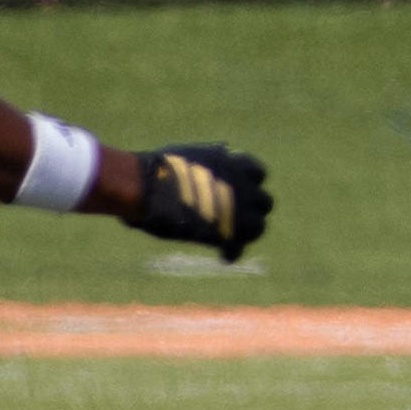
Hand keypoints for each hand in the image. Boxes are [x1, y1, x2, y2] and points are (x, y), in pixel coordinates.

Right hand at [131, 144, 271, 262]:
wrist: (147, 186)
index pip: (258, 173)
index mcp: (234, 163)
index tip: (240, 189)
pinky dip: (232, 252)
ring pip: (258, 226)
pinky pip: (237, 247)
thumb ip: (209, 160)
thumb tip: (218, 154)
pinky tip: (223, 256)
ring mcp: (237, 210)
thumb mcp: (190, 155)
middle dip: (252, 209)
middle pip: (263, 202)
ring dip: (247, 232)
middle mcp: (242, 185)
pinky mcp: (225, 233)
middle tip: (238, 217)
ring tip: (234, 238)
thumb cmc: (158, 168)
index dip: (249, 182)